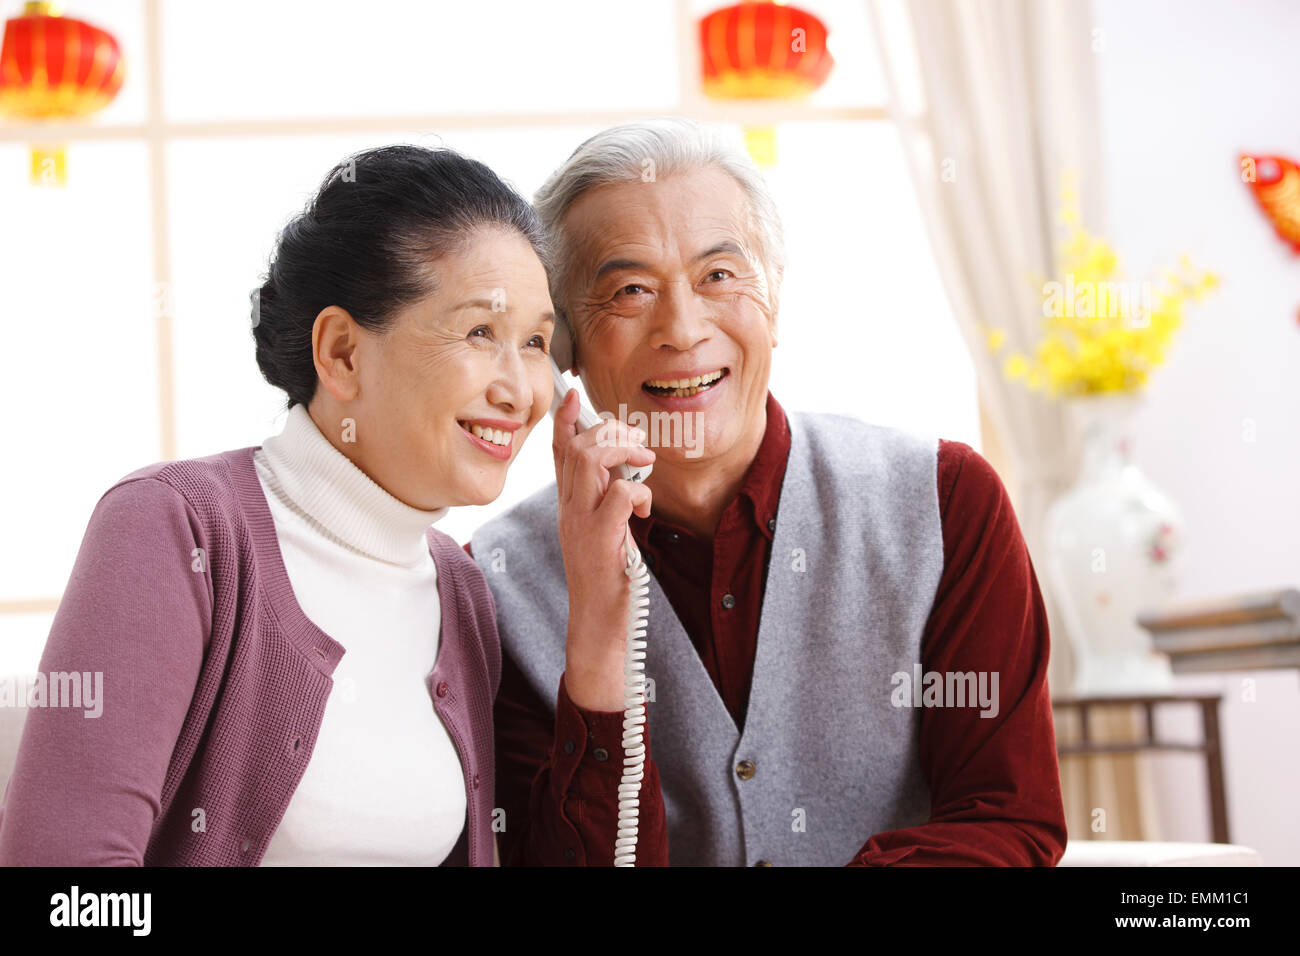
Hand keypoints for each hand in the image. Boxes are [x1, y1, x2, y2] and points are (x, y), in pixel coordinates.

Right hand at [552, 388, 654, 711]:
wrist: (598, 628)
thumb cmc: (606, 583)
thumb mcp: (605, 534)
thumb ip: (607, 504)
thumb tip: (626, 477)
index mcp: (568, 508)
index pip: (559, 454)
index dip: (565, 421)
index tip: (573, 393)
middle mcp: (569, 512)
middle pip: (577, 449)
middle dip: (609, 432)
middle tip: (637, 442)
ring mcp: (581, 526)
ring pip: (591, 463)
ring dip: (623, 453)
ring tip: (643, 463)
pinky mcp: (600, 542)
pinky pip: (617, 497)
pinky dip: (637, 492)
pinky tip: (644, 507)